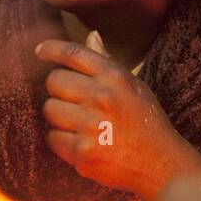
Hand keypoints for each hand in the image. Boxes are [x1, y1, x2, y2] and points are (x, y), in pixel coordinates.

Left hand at [37, 32, 200, 200]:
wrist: (160, 164)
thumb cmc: (146, 122)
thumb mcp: (134, 86)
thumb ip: (108, 63)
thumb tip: (91, 36)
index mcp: (115, 78)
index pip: (73, 54)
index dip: (51, 49)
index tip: (40, 51)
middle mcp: (102, 97)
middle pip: (54, 81)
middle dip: (58, 90)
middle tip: (73, 101)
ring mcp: (91, 125)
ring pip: (50, 109)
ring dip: (59, 116)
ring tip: (79, 123)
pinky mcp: (82, 151)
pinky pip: (52, 137)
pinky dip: (62, 140)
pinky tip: (81, 141)